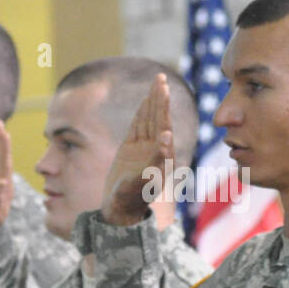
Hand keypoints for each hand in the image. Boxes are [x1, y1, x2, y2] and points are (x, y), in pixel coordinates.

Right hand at [102, 74, 173, 225]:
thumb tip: (168, 136)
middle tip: (161, 78)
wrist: (120, 210)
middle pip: (157, 117)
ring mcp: (142, 149)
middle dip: (159, 98)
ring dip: (151, 102)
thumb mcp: (147, 179)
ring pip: (147, 120)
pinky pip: (136, 127)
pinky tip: (144, 103)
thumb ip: (158, 158)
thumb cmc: (134, 198)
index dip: (163, 105)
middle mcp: (155, 149)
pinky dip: (140, 114)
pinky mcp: (130, 150)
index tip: (164, 88)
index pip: (163, 123)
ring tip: (157, 84)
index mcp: (162, 154)